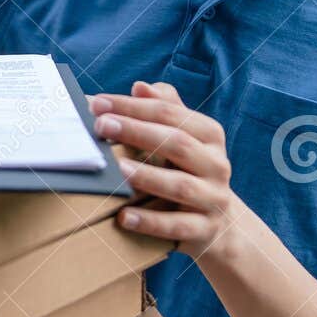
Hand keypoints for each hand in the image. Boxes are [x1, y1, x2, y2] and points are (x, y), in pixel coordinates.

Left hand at [90, 80, 252, 262]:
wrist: (218, 224)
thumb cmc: (187, 171)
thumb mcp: (181, 139)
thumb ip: (164, 110)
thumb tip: (140, 86)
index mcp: (209, 135)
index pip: (170, 113)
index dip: (133, 107)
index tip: (98, 104)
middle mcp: (217, 164)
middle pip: (176, 143)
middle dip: (137, 132)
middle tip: (101, 126)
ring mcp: (214, 198)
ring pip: (180, 185)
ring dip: (146, 176)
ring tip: (116, 169)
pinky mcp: (206, 230)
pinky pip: (177, 226)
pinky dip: (150, 222)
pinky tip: (124, 217)